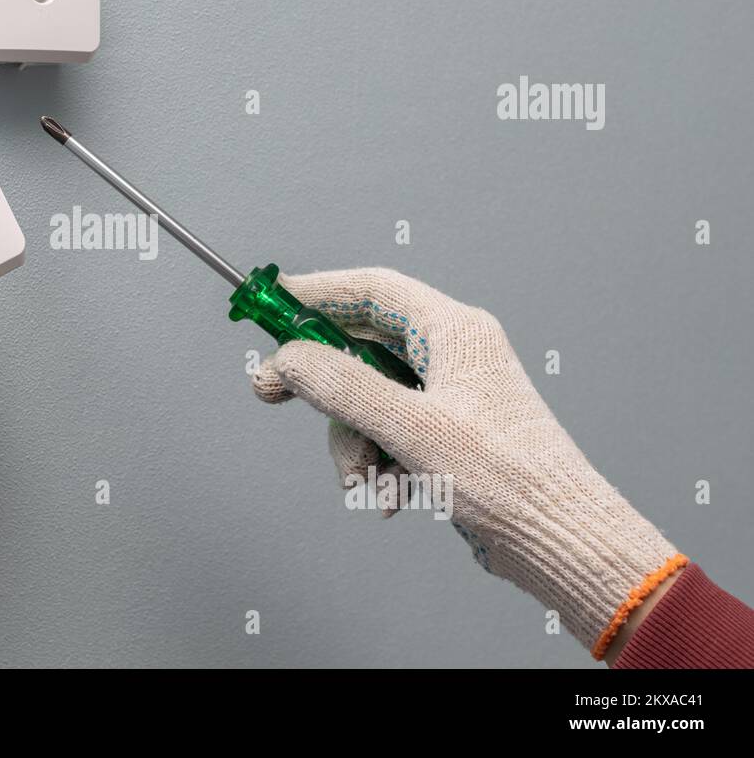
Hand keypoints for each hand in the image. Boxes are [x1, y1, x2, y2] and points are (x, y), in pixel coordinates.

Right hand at [251, 268, 683, 656]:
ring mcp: (450, 393)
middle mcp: (453, 353)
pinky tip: (392, 496)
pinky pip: (388, 431)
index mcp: (455, 331)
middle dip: (322, 385)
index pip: (372, 290)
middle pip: (361, 347)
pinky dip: (378, 462)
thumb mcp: (409, 429)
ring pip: (368, 398)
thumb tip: (287, 358)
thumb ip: (341, 388)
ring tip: (366, 482)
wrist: (560, 540)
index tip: (270, 302)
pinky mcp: (447, 432)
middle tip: (270, 393)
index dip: (316, 292)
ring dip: (353, 441)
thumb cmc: (506, 479)